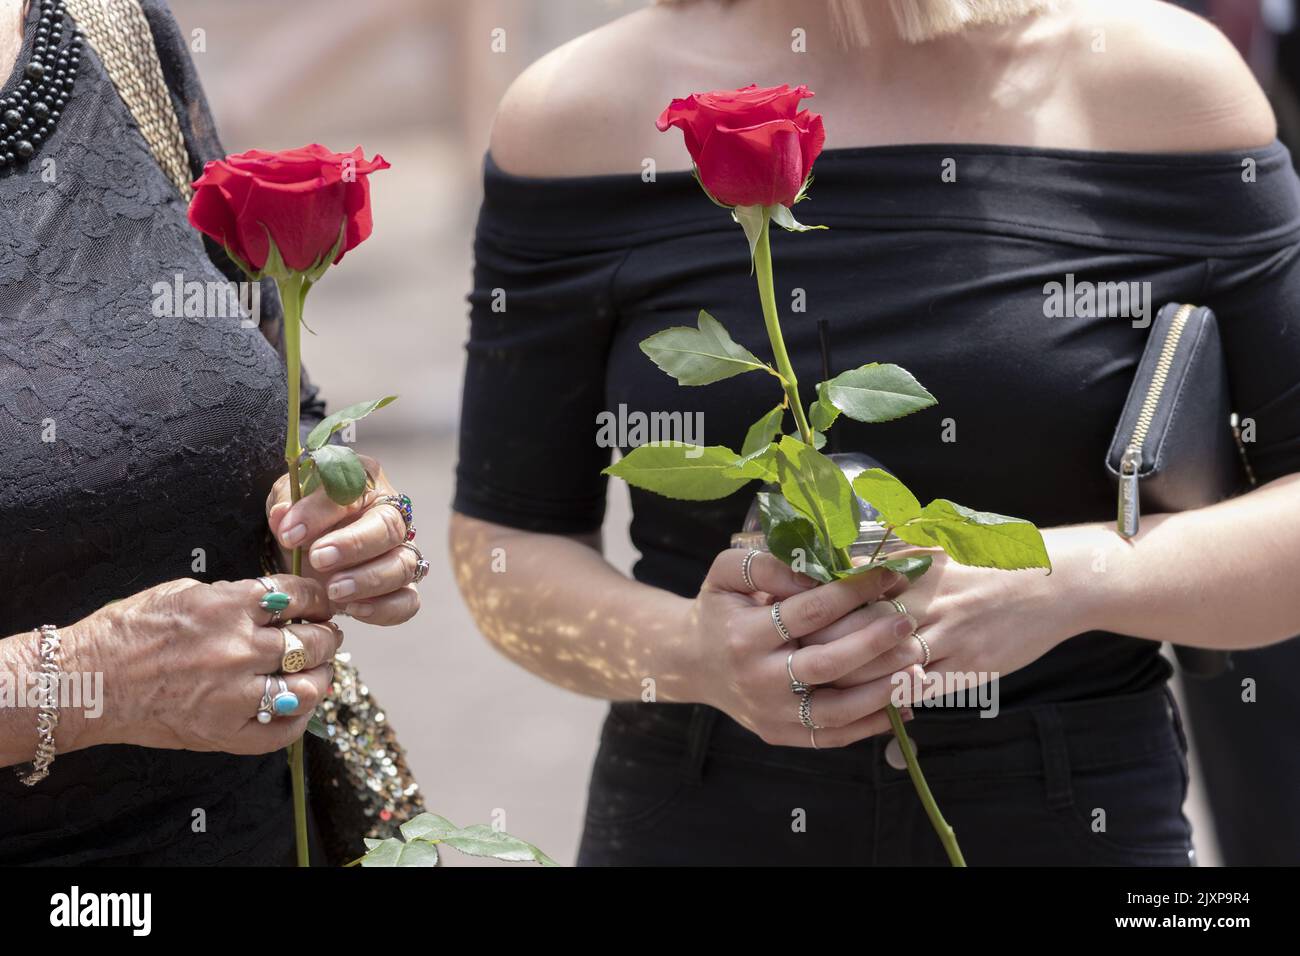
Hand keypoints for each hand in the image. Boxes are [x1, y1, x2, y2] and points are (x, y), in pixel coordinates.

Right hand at [66, 575, 342, 754]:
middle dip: (327, 637)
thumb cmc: (127, 632)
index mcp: (229, 606)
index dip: (320, 600)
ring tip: (316, 673)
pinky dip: (298, 719)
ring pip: (308, 687)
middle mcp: (238, 648)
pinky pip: (282, 731)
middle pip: (314, 642)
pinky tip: (295, 706)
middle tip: (324, 638)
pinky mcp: (224, 731)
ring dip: (319, 678)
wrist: (85, 681)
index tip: (321, 604)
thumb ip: (233, 596)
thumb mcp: (183, 592)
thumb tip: (275, 601)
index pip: (302, 596)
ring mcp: (234, 694)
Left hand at [266, 453, 421, 625]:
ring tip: (334, 591)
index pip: (352, 491)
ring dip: (370, 579)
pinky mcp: (402, 587)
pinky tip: (354, 610)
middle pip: (389, 527)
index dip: (320, 512)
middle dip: (354, 545)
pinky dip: (385, 608)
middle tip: (318, 559)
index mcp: (365, 482)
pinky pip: (408, 600)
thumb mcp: (287, 500)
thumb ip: (286, 503)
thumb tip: (283, 514)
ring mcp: (401, 552)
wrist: (307, 548)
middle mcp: (391, 515)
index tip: (289, 532)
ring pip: (404, 564)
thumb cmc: (303, 516)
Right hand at [678, 549, 924, 747]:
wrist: (693, 662)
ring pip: (835, 710)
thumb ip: (766, 565)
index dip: (852, 592)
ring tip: (918, 670)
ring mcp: (770, 712)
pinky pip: (831, 736)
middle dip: (874, 643)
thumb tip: (815, 572)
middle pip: (826, 663)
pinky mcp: (780, 734)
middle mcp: (757, 678)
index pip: (809, 611)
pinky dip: (870, 725)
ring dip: (882, 692)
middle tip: (909, 623)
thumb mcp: (726, 574)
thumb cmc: (720, 610)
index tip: (889, 575)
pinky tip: (901, 705)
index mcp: (745, 635)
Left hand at [814, 538, 1076, 697]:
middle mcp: (928, 598)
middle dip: (822, 646)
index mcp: (915, 565)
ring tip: (821, 688)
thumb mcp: (941, 546)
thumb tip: (846, 566)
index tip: (791, 614)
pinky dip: (893, 699)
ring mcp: (949, 634)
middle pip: (858, 628)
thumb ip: (894, 557)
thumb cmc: (993, 562)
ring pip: (884, 664)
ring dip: (851, 680)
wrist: (1056, 583)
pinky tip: (872, 705)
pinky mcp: (968, 664)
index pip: (851, 587)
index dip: (818, 604)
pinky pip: (920, 688)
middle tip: (793, 660)